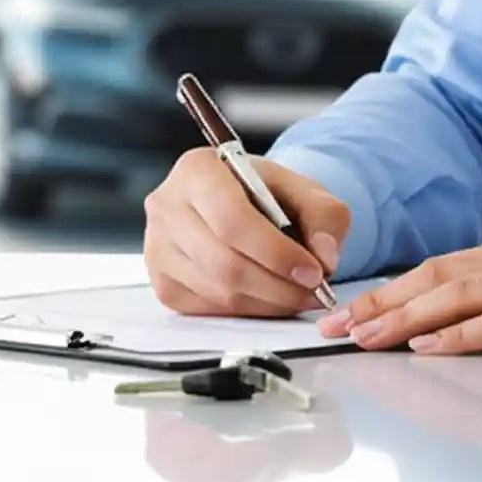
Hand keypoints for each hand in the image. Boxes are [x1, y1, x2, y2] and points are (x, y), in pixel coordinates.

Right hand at [143, 148, 349, 316]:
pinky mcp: (163, 282)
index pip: (231, 220)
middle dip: (278, 286)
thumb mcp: (303, 189)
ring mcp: (157, 248)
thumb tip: (324, 256)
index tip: (313, 272)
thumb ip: (324, 215)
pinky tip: (270, 299)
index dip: (276, 253)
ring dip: (268, 302)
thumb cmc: (264, 193)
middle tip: (314, 292)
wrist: (237, 202)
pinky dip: (249, 310)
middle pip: (224, 262)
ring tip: (300, 295)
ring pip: (218, 291)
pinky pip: (210, 308)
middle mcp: (167, 206)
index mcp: (197, 170)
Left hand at [318, 236, 481, 353]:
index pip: (439, 266)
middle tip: (335, 325)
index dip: (389, 288)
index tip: (349, 309)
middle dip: (379, 304)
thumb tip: (469, 308)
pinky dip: (462, 334)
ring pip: (459, 297)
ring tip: (365, 337)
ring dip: (405, 319)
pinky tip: (432, 345)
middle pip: (436, 278)